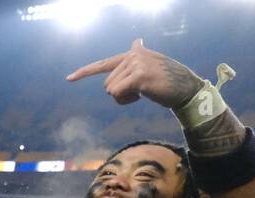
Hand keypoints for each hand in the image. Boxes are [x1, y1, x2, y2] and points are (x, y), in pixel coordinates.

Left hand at [67, 39, 203, 108]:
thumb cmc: (167, 82)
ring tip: (144, 91)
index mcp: (134, 53)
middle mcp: (133, 55)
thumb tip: (136, 40)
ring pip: (111, 90)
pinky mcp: (138, 76)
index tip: (69, 78)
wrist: (186, 89)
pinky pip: (117, 94)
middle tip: (140, 91)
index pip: (104, 63)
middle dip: (120, 93)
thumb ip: (137, 57)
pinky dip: (126, 100)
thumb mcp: (151, 65)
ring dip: (124, 98)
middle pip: (107, 84)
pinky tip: (143, 95)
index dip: (85, 72)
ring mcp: (136, 64)